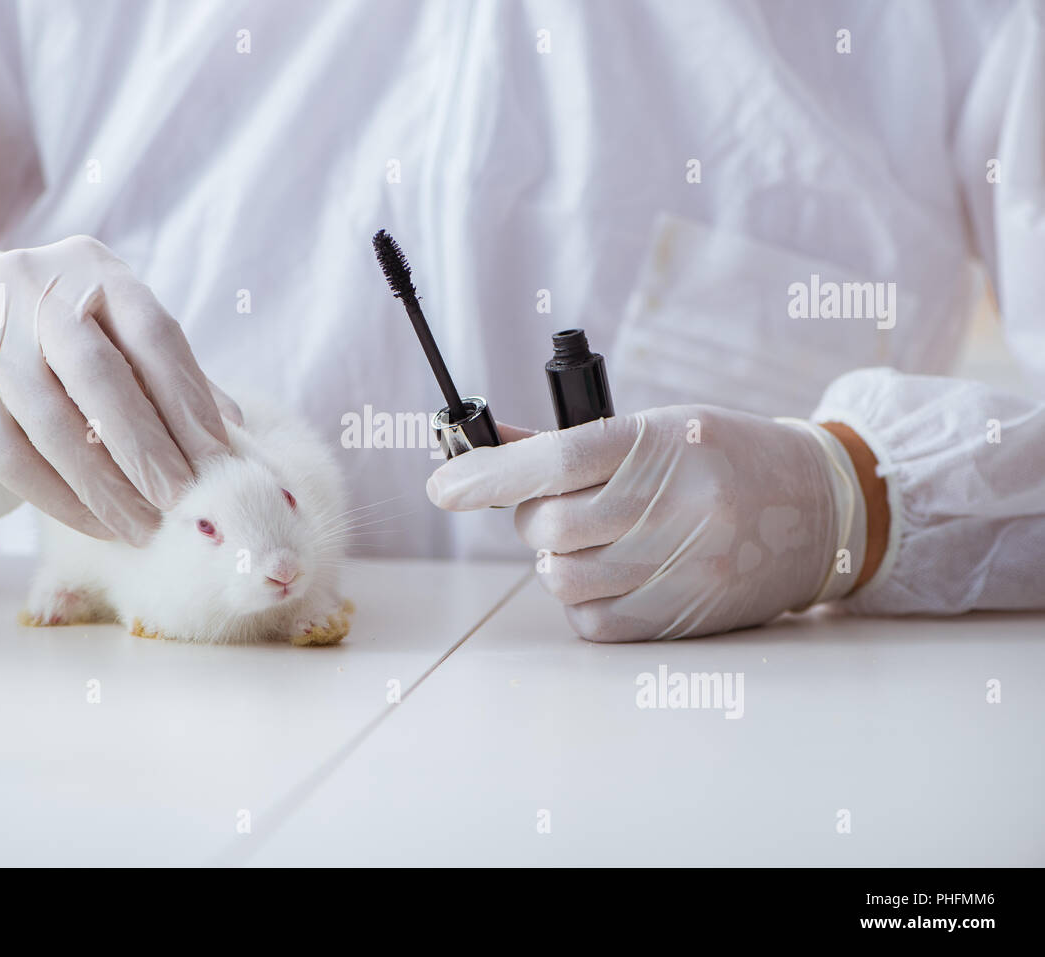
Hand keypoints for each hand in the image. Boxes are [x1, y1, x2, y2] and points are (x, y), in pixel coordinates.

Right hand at [0, 235, 239, 544]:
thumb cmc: (69, 343)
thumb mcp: (120, 338)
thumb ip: (171, 376)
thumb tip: (236, 429)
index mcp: (93, 267)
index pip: (153, 334)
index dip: (190, 402)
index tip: (219, 460)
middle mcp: (33, 286)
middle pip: (99, 376)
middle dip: (147, 448)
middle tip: (183, 501)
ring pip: (52, 423)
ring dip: (106, 488)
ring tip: (145, 528)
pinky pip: (11, 456)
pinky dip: (60, 499)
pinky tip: (98, 525)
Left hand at [425, 406, 866, 640]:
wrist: (820, 506)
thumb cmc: (723, 455)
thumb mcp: (656, 427)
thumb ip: (569, 443)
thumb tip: (483, 448)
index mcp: (663, 442)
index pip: (556, 459)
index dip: (489, 475)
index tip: (444, 487)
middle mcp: (676, 506)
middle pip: (549, 526)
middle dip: (532, 516)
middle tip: (554, 505)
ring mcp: (684, 566)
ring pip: (563, 577)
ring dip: (555, 557)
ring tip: (590, 537)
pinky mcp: (686, 615)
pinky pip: (592, 621)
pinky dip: (583, 598)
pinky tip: (610, 571)